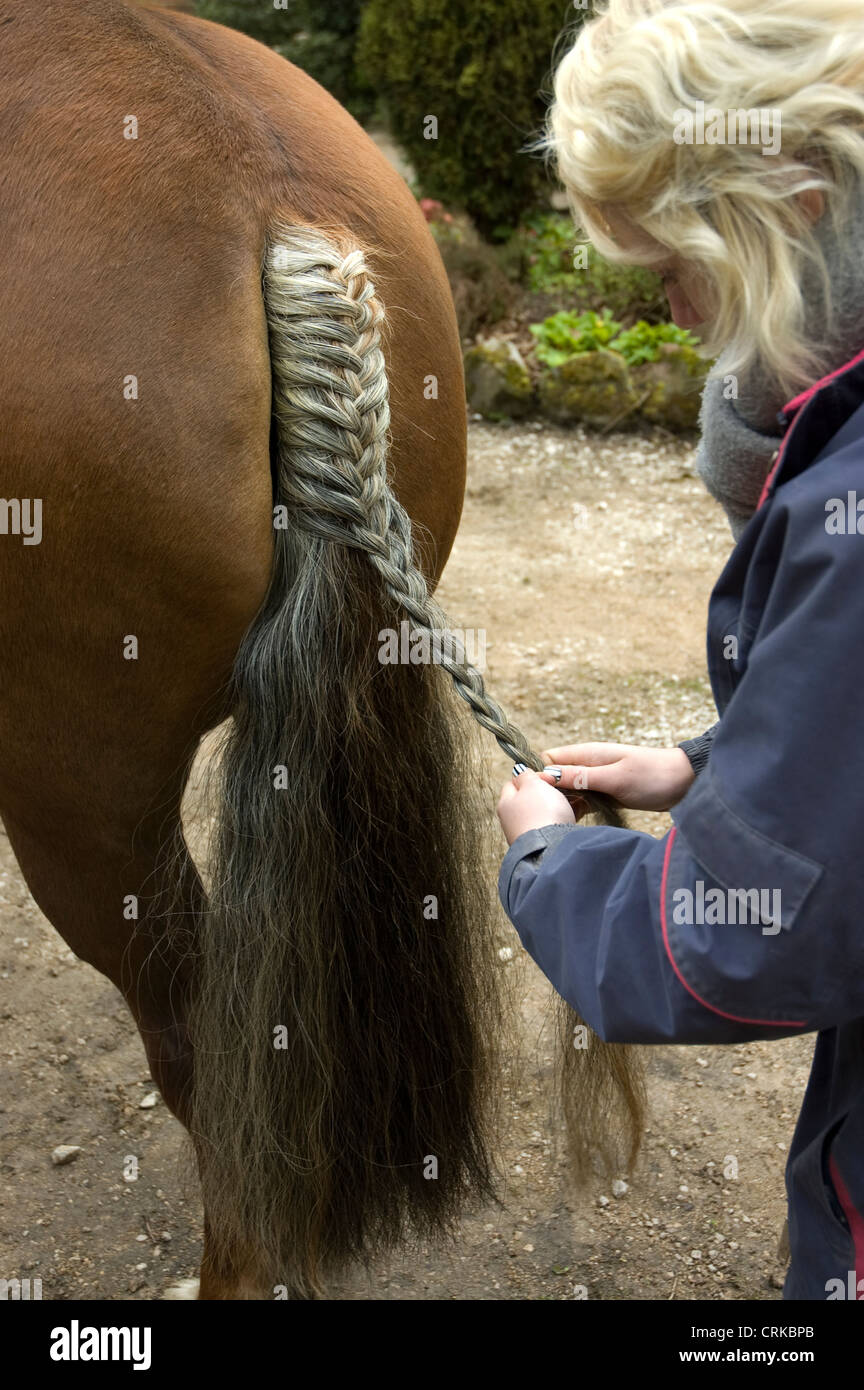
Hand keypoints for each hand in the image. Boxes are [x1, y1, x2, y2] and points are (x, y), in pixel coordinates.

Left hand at [497, 768, 576, 845]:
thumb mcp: (532, 785)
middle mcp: (511, 821)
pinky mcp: (538, 846)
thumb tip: (519, 771)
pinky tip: (569, 821)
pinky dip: (558, 823)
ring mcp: (524, 834)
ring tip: (568, 807)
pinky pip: (549, 828)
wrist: (551, 850)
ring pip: (540, 814)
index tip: (549, 778)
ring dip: (553, 809)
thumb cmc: (541, 813)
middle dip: (544, 794)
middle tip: (559, 792)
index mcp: (505, 803)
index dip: (532, 776)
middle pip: (528, 799)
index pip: (514, 782)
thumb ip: (525, 775)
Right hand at [538, 741, 694, 811]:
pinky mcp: (607, 792)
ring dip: (564, 803)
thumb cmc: (653, 776)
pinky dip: (578, 809)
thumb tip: (545, 775)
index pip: (549, 759)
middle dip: (548, 793)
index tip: (535, 797)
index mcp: (588, 753)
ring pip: (568, 790)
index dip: (539, 775)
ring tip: (559, 822)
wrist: (686, 783)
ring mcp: (598, 779)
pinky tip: (575, 823)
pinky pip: (584, 799)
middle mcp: (589, 764)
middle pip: (556, 776)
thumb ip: (580, 776)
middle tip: (547, 815)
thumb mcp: (614, 778)